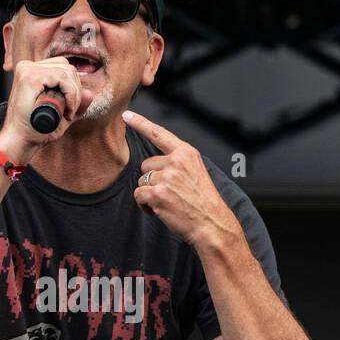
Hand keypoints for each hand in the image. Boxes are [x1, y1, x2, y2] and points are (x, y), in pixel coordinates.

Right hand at [0, 57, 83, 164]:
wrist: (19, 141)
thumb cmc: (36, 130)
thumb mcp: (61, 115)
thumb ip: (75, 104)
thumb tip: (89, 93)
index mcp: (31, 72)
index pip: (62, 68)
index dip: (73, 88)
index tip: (70, 109)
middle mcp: (27, 67)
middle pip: (66, 67)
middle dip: (75, 90)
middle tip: (70, 112)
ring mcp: (27, 70)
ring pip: (66, 72)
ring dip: (74, 94)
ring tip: (67, 113)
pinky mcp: (30, 77)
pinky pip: (62, 78)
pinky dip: (71, 94)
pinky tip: (66, 110)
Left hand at [123, 110, 241, 250]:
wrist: (212, 224)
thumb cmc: (204, 203)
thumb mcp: (196, 173)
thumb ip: (178, 164)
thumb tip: (154, 166)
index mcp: (186, 153)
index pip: (159, 134)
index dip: (141, 123)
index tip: (126, 115)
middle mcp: (176, 161)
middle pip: (146, 165)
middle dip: (153, 180)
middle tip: (170, 194)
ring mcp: (166, 177)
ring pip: (142, 181)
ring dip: (149, 194)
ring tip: (168, 203)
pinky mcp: (157, 193)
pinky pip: (139, 195)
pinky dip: (145, 205)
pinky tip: (160, 211)